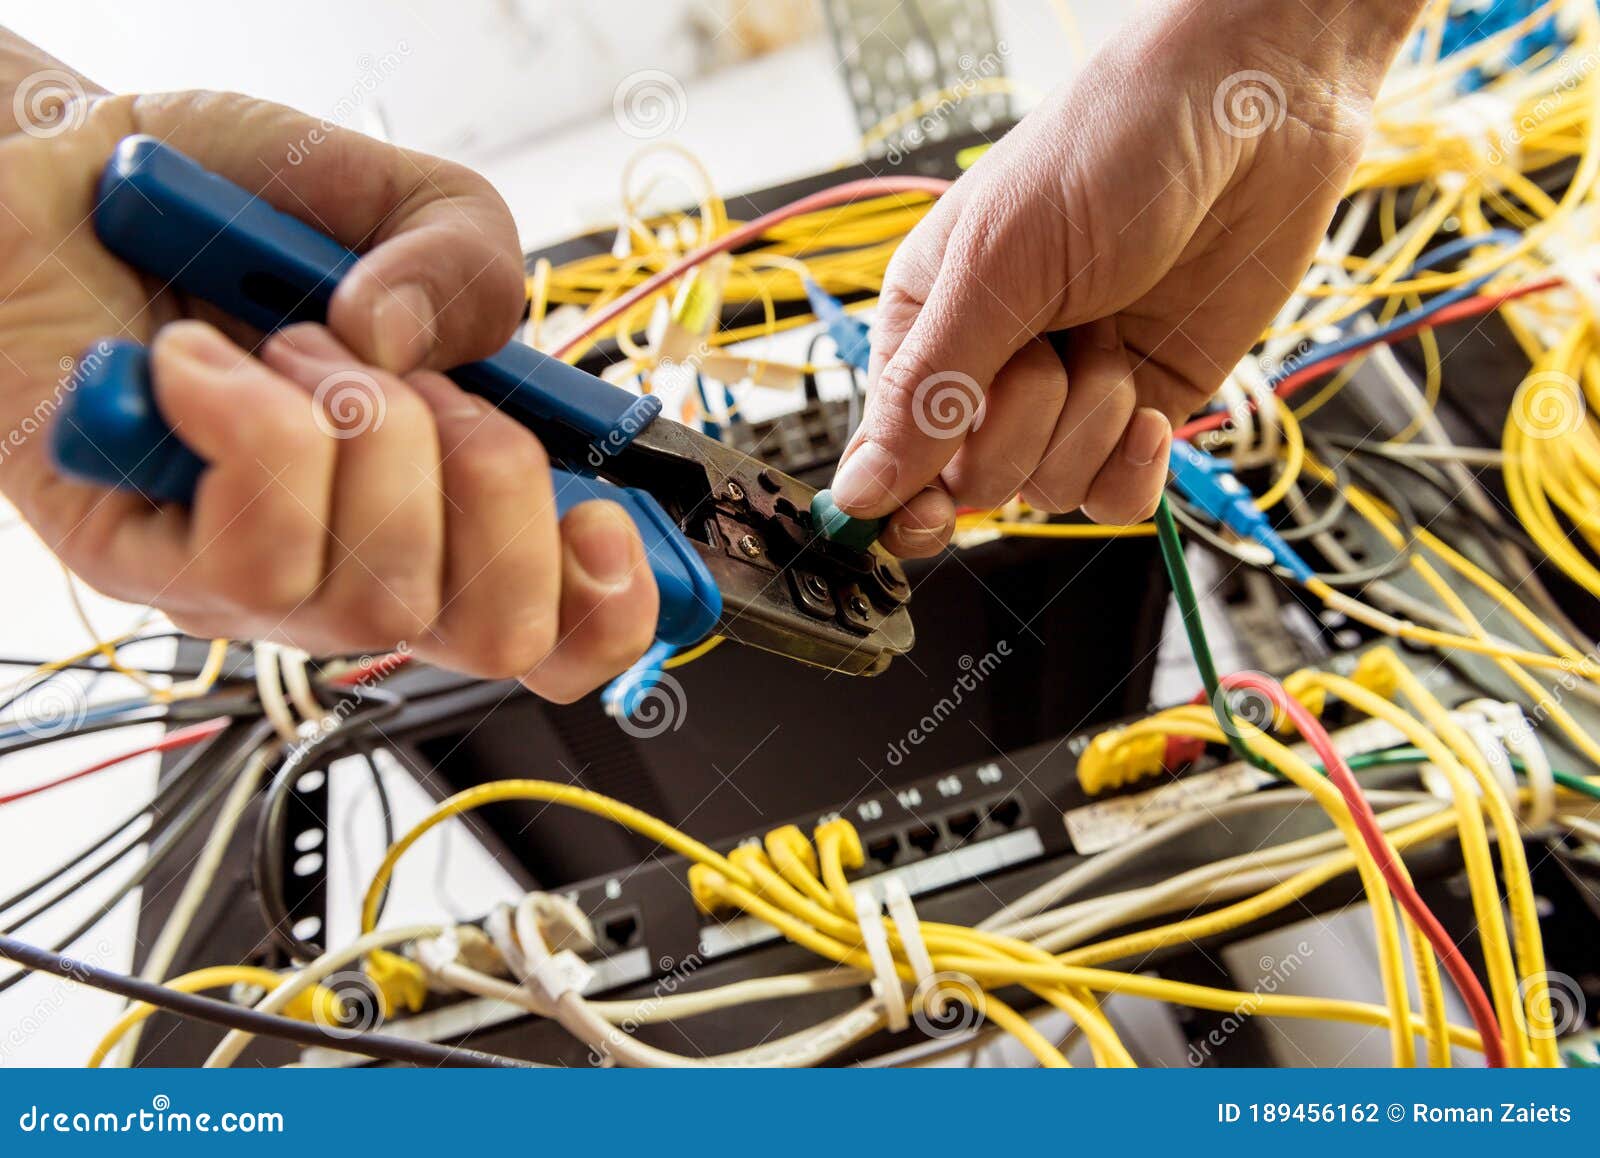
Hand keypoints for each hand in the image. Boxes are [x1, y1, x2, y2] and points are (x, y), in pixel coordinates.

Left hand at [0, 86, 658, 698]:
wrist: (67, 178)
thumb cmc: (230, 208)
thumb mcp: (400, 199)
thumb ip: (472, 262)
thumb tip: (410, 353)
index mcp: (448, 511)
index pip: (560, 640)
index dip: (615, 608)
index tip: (602, 517)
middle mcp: (362, 568)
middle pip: (499, 637)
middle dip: (493, 476)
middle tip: (416, 379)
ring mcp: (256, 585)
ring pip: (381, 596)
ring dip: (365, 428)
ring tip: (297, 341)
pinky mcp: (145, 567)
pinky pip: (259, 551)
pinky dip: (254, 422)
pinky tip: (202, 361)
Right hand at [832, 0, 1423, 553]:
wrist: (1248, 115)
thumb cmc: (1104, 151)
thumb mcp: (995, 271)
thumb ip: (927, 392)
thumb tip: (859, 492)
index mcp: (927, 330)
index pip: (892, 453)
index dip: (906, 495)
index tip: (930, 516)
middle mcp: (992, 373)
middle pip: (977, 484)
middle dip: (1024, 426)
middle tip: (1051, 345)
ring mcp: (1069, 397)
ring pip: (1051, 493)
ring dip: (1091, 422)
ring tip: (1113, 333)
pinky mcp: (1140, 410)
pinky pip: (1115, 498)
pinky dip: (1133, 466)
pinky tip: (1150, 408)